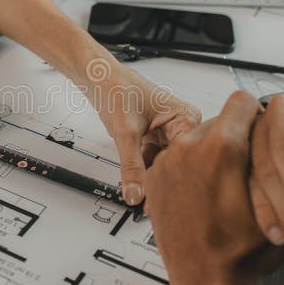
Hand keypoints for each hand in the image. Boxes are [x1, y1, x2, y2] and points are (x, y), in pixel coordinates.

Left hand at [81, 57, 200, 205]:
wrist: (97, 76)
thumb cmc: (116, 87)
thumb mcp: (125, 132)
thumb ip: (131, 167)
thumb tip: (136, 194)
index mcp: (186, 117)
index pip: (187, 156)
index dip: (175, 181)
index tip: (162, 203)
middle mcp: (182, 125)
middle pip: (177, 163)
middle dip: (163, 182)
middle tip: (152, 207)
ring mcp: (168, 132)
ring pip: (165, 165)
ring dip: (154, 180)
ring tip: (147, 200)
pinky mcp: (154, 138)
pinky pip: (153, 161)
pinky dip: (145, 172)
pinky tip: (140, 186)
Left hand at [146, 92, 283, 284]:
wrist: (205, 282)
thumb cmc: (242, 252)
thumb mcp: (279, 200)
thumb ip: (280, 161)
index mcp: (222, 149)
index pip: (242, 102)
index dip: (257, 114)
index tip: (262, 126)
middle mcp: (189, 149)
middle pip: (219, 121)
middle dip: (235, 137)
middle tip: (246, 163)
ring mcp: (168, 162)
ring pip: (196, 138)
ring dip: (211, 152)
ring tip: (224, 182)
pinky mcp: (155, 177)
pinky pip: (176, 157)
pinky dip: (190, 168)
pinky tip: (204, 192)